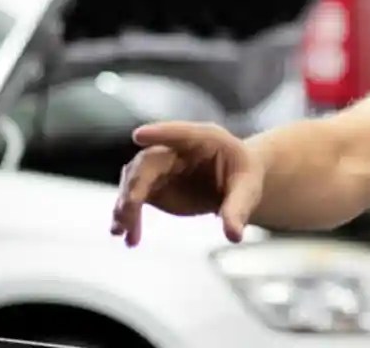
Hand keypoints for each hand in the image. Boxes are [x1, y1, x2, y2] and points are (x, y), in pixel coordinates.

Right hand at [111, 121, 264, 247]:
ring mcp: (161, 167)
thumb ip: (238, 210)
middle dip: (135, 185)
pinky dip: (126, 215)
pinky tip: (124, 235)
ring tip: (121, 232)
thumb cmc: (244, 179)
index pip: (181, 133)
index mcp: (205, 139)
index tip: (138, 136)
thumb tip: (234, 235)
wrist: (234, 186)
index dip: (160, 133)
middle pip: (148, 162)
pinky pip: (132, 198)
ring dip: (125, 204)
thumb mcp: (248, 191)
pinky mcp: (152, 186)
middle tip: (128, 210)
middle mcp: (176, 149)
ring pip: (134, 180)